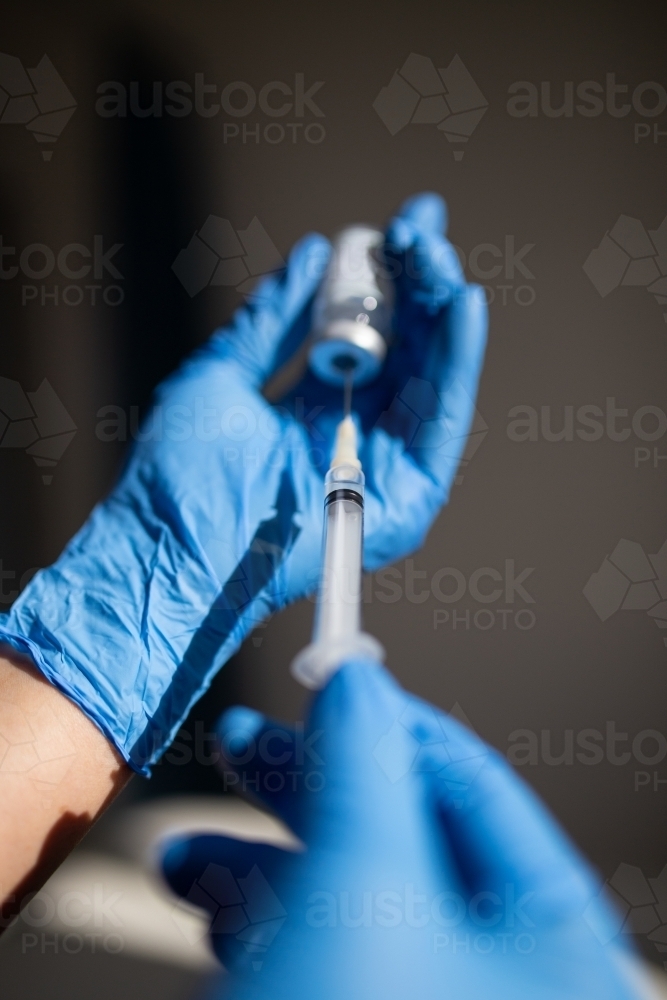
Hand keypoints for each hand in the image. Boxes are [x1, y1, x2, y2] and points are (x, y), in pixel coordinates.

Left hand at [0, 193, 486, 771]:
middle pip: (408, 349)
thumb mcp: (224, 374)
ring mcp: (384, 465)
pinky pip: (441, 424)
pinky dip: (457, 364)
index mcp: (316, 405)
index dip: (384, 277)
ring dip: (441, 311)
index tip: (396, 224)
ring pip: (432, 378)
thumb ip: (275, 320)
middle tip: (422, 225)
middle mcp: (357, 431)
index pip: (368, 332)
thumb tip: (313, 255)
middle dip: (419, 282)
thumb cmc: (182, 474)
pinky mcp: (406, 499)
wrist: (173, 551)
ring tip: (439, 253)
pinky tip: (460, 306)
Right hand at [162, 661, 637, 999]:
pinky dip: (258, 927)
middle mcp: (502, 981)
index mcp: (551, 942)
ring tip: (189, 853)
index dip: (388, 721)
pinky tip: (207, 910)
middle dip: (309, 790)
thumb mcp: (362, 883)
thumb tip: (359, 678)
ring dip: (259, 866)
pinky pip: (317, 957)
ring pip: (345, 902)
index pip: (469, 786)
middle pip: (400, 839)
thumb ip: (364, 763)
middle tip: (246, 742)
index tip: (323, 683)